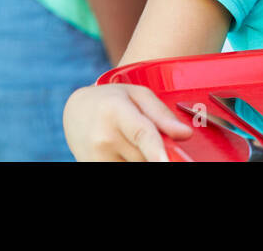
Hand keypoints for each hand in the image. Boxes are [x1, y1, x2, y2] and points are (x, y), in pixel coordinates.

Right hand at [62, 82, 191, 160]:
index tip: (166, 161)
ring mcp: (95, 158)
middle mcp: (103, 138)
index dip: (156, 151)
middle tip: (143, 133)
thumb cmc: (112, 99)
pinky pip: (124, 169)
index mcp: (115, 111)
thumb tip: (186, 134)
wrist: (76, 112)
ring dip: (141, 157)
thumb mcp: (139, 95)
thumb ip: (162, 115)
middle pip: (146, 155)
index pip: (141, 134)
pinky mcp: (92, 168)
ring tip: (128, 140)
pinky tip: (122, 149)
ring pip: (137, 165)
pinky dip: (130, 160)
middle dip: (155, 149)